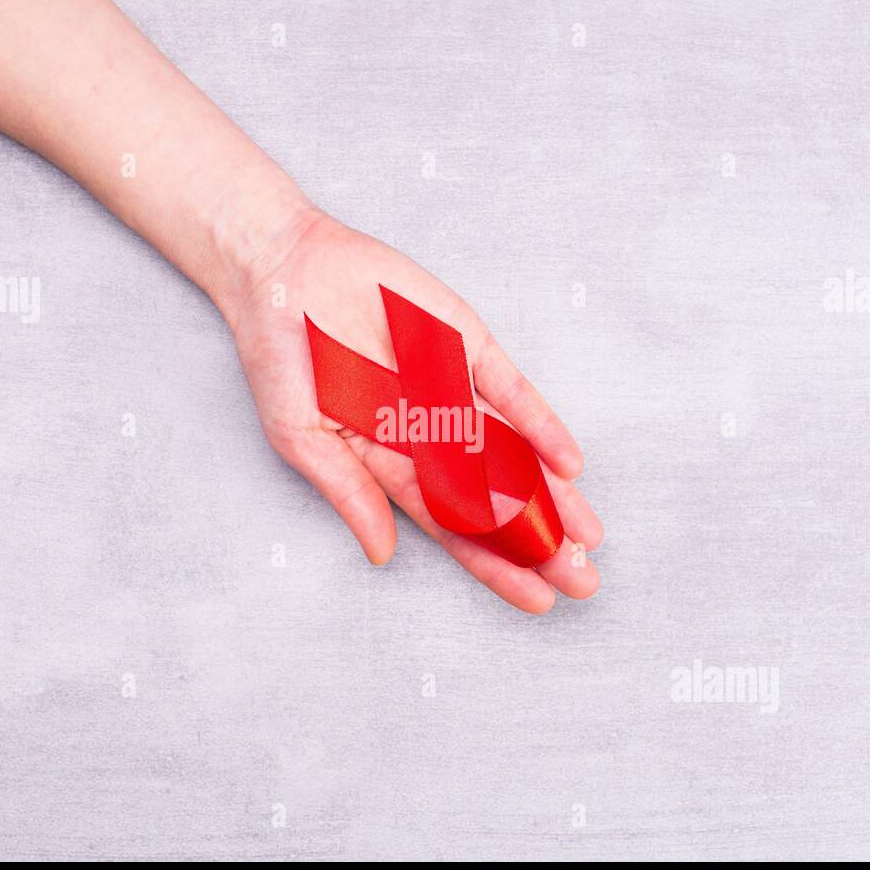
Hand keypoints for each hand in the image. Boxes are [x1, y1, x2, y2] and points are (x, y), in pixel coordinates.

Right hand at [225, 208, 602, 612]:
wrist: (282, 271)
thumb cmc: (280, 357)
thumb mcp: (302, 435)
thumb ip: (347, 491)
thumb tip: (383, 553)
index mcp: (390, 463)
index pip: (452, 526)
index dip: (493, 563)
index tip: (536, 598)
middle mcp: (429, 433)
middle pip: (493, 499)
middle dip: (537, 541)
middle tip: (582, 578)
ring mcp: (450, 389)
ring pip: (511, 453)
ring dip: (550, 495)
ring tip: (589, 535)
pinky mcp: (463, 344)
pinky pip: (509, 390)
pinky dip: (538, 425)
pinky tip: (566, 463)